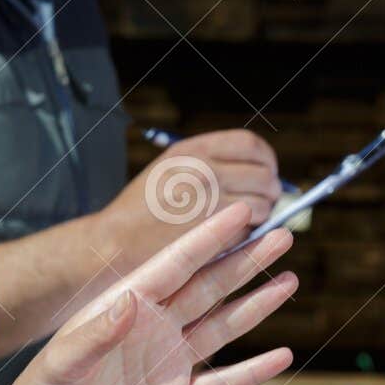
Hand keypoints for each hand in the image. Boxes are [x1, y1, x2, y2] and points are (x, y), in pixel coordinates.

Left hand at [0, 201, 295, 384]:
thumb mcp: (63, 363)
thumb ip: (96, 334)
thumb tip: (131, 302)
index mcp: (125, 306)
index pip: (175, 264)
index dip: (209, 238)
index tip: (241, 210)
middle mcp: (152, 328)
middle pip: (208, 288)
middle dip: (244, 261)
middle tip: (281, 232)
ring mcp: (166, 364)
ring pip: (221, 327)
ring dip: (255, 305)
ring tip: (288, 278)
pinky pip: (220, 384)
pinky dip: (251, 372)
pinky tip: (282, 356)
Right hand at [93, 130, 282, 273]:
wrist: (114, 241)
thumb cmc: (142, 212)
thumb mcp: (169, 170)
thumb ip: (211, 165)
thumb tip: (264, 175)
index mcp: (192, 150)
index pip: (250, 144)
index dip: (266, 160)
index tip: (266, 173)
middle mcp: (203, 168)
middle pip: (264, 173)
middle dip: (270, 191)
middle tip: (263, 205)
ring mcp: (210, 198)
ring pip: (264, 202)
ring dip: (262, 216)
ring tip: (242, 225)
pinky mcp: (215, 227)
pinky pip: (252, 227)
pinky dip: (249, 235)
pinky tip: (229, 239)